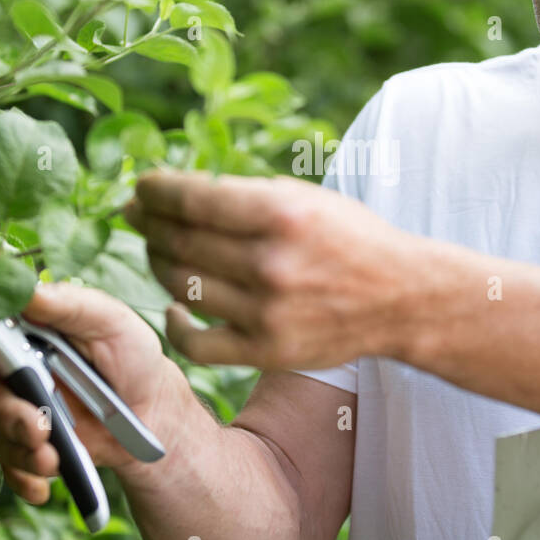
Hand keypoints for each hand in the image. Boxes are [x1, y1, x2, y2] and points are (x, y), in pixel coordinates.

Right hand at [0, 282, 177, 507]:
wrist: (153, 411)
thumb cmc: (132, 356)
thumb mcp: (111, 322)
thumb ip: (72, 305)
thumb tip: (28, 291)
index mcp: (26, 336)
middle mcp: (15, 374)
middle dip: (6, 418)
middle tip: (38, 429)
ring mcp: (21, 412)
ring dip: (20, 452)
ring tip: (54, 459)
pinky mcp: (32, 446)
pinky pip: (12, 468)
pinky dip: (24, 480)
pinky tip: (43, 488)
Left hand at [124, 168, 414, 370]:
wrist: (402, 298)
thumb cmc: (351, 239)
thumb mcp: (307, 198)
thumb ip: (247, 194)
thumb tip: (178, 190)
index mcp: (282, 214)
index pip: (192, 200)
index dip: (155, 192)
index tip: (141, 188)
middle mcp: (271, 263)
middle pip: (179, 242)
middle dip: (148, 224)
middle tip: (137, 215)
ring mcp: (266, 313)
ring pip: (181, 286)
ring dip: (157, 264)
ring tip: (157, 250)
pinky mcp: (266, 351)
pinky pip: (197, 343)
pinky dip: (175, 323)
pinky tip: (174, 306)